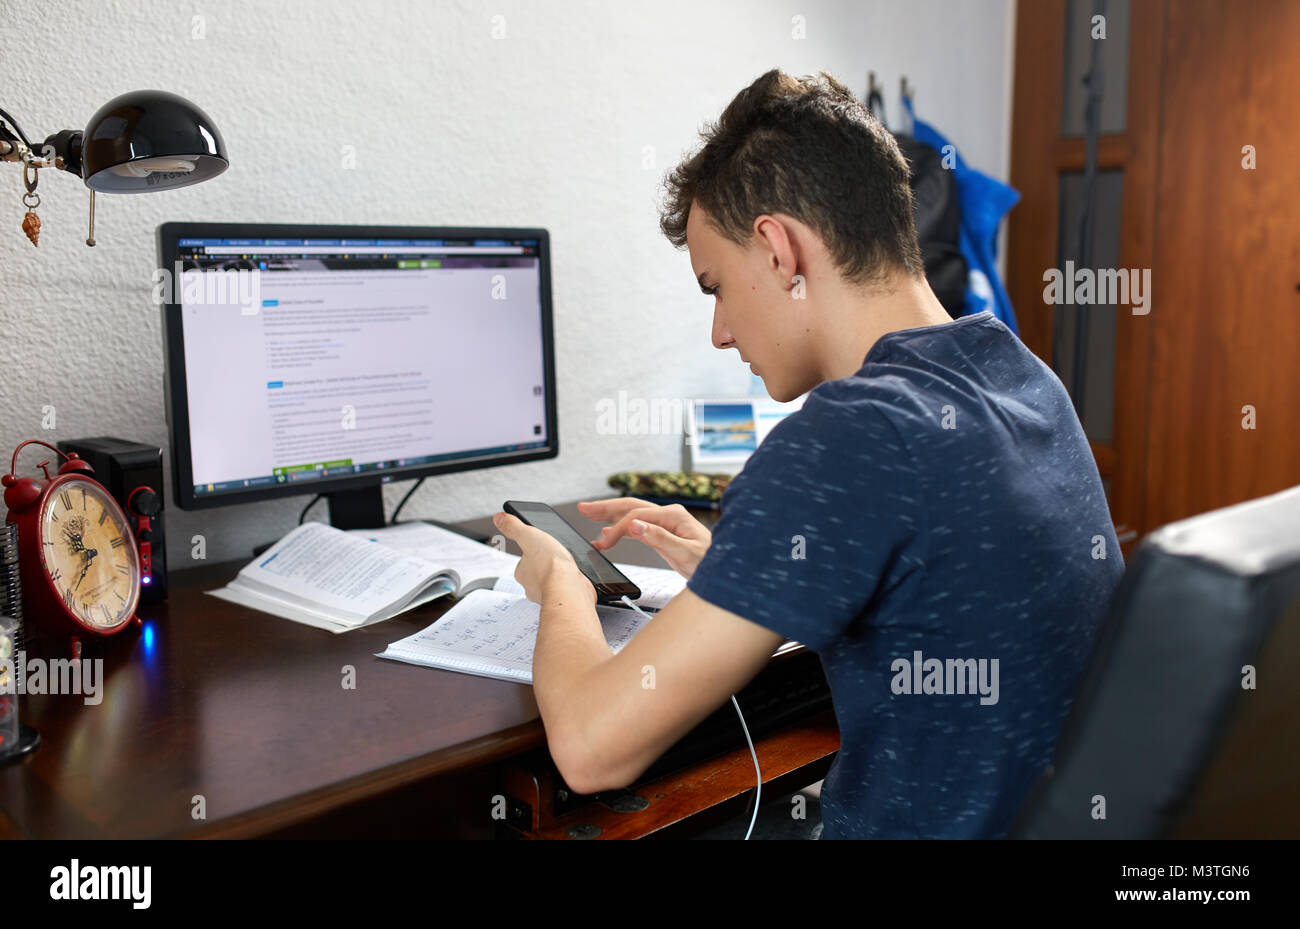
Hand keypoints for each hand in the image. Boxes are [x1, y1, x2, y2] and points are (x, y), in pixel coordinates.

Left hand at [492, 512, 596, 605]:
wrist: (570, 589)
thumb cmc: (550, 566)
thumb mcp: (529, 536)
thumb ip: (514, 527)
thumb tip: (498, 518)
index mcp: (522, 572)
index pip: (523, 561)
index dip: (533, 552)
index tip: (541, 547)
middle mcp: (532, 587)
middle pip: (537, 572)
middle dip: (546, 565)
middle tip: (555, 557)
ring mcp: (548, 594)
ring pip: (551, 582)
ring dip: (558, 575)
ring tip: (566, 566)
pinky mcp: (564, 598)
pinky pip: (565, 589)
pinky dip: (569, 584)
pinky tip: (574, 577)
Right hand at [578, 497, 711, 579]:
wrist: (726, 572)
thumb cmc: (710, 563)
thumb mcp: (685, 554)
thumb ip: (660, 539)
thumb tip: (636, 526)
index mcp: (673, 516)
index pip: (637, 517)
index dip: (618, 529)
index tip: (604, 543)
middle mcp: (668, 516)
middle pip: (631, 507)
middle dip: (606, 507)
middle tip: (584, 508)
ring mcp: (666, 523)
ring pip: (633, 514)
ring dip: (610, 515)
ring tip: (589, 514)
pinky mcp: (664, 534)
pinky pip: (638, 527)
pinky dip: (621, 528)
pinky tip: (610, 533)